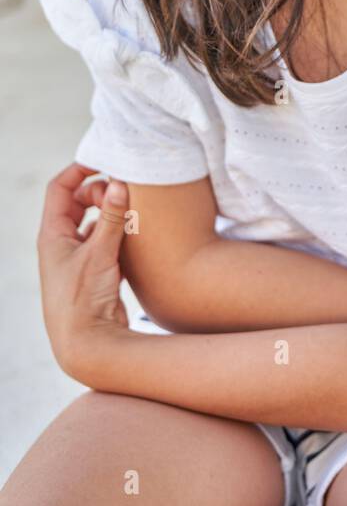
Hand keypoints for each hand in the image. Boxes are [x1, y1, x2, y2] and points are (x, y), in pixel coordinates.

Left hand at [36, 164, 131, 382]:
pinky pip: (104, 242)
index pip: (59, 190)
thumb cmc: (83, 300)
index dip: (78, 171)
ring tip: (132, 207)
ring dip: (109, 213)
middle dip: (98, 191)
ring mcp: (76, 259)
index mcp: (51, 236)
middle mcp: (60, 245)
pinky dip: (117, 233)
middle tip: (122, 185)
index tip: (102, 160)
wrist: (86, 345)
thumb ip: (111, 218)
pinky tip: (136, 234)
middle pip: (75, 203)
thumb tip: (118, 182)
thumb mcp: (99, 254)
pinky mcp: (93, 273)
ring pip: (92, 223)